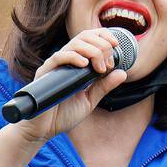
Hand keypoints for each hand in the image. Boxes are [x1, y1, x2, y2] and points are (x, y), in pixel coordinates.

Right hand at [11, 29, 128, 143]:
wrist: (44, 130)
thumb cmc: (63, 115)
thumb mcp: (90, 100)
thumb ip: (104, 86)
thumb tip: (122, 72)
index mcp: (76, 63)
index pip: (90, 39)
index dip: (104, 37)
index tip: (116, 46)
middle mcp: (65, 60)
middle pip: (84, 37)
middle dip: (101, 45)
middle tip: (108, 64)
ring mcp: (55, 65)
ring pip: (74, 44)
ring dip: (92, 50)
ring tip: (100, 67)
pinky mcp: (45, 73)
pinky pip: (58, 57)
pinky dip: (73, 57)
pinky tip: (84, 65)